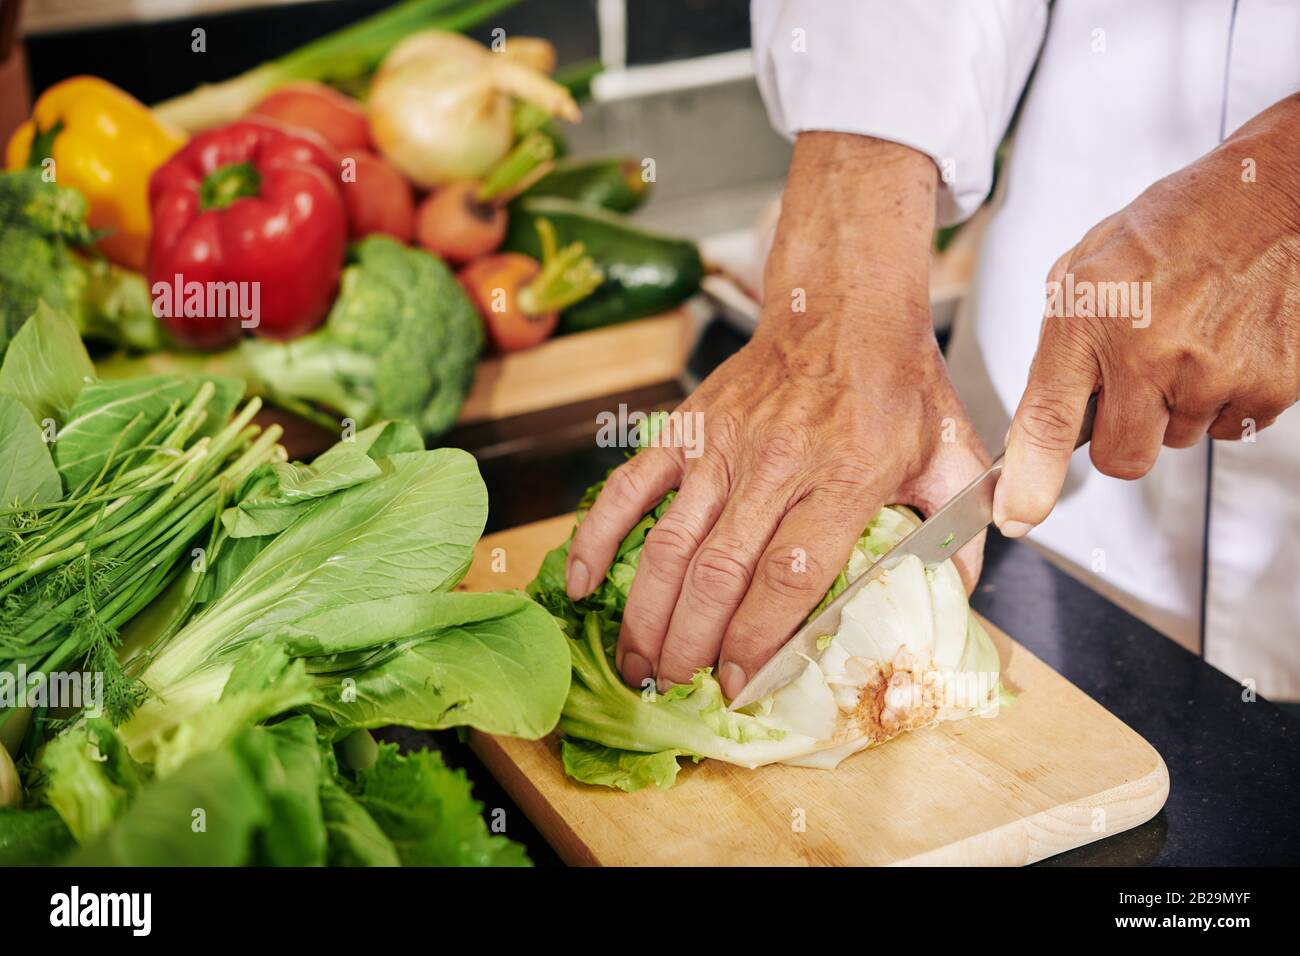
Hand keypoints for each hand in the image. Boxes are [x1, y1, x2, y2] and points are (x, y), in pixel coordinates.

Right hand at [565, 133, 989, 697]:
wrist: (839, 308)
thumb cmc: (896, 387)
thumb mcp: (952, 455)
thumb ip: (959, 532)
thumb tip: (955, 603)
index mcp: (845, 478)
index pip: (791, 574)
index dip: (758, 638)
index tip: (739, 684)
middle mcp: (776, 467)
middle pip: (720, 571)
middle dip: (692, 642)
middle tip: (676, 690)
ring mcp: (721, 448)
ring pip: (671, 543)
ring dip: (647, 611)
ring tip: (636, 664)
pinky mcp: (685, 430)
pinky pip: (628, 486)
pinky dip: (599, 535)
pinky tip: (581, 585)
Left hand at [994, 94, 1299, 534]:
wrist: (1272, 196)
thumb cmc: (1175, 228)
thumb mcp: (1087, 270)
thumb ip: (1062, 347)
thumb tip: (1041, 423)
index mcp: (1090, 320)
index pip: (1048, 421)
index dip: (1031, 480)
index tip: (1017, 516)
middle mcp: (1150, 353)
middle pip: (1123, 459)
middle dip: (1123, 437)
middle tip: (1136, 385)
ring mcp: (1215, 373)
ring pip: (1180, 439)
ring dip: (1178, 407)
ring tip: (1190, 340)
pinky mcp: (1272, 384)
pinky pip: (1232, 425)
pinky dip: (1227, 397)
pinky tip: (1227, 344)